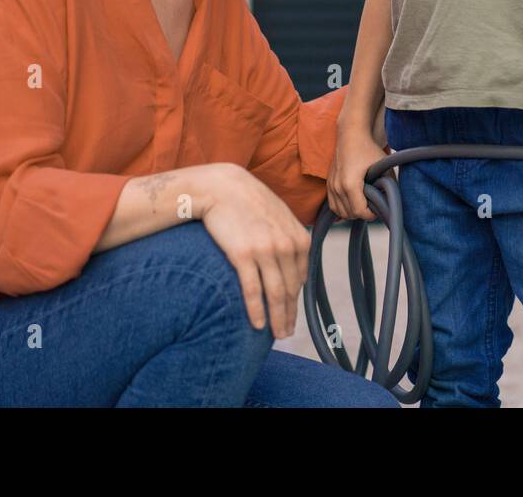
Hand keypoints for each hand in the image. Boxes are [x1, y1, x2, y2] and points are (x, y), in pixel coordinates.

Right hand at [197, 163, 311, 337]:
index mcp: (298, 238)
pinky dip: (257, 311)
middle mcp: (286, 245)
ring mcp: (265, 251)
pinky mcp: (243, 255)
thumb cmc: (249, 202)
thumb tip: (294, 264)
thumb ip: (290, 239)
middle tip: (287, 332)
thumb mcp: (279, 216)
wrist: (221, 187)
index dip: (297, 299)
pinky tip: (258, 325)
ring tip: (277, 334)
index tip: (292, 313)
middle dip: (289, 314)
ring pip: (275, 294)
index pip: (301, 278)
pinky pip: (253, 290)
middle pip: (291, 289)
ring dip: (277, 318)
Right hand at [328, 125, 386, 220]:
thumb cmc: (368, 149)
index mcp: (350, 184)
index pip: (359, 212)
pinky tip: (353, 202)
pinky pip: (333, 205)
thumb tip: (393, 199)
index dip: (370, 214)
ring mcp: (331, 185)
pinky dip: (342, 208)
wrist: (351, 135)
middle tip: (372, 206)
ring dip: (352, 212)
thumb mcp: (383, 166)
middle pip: (349, 214)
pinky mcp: (328, 184)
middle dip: (362, 213)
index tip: (378, 208)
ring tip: (363, 204)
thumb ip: (389, 184)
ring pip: (340, 212)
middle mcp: (337, 186)